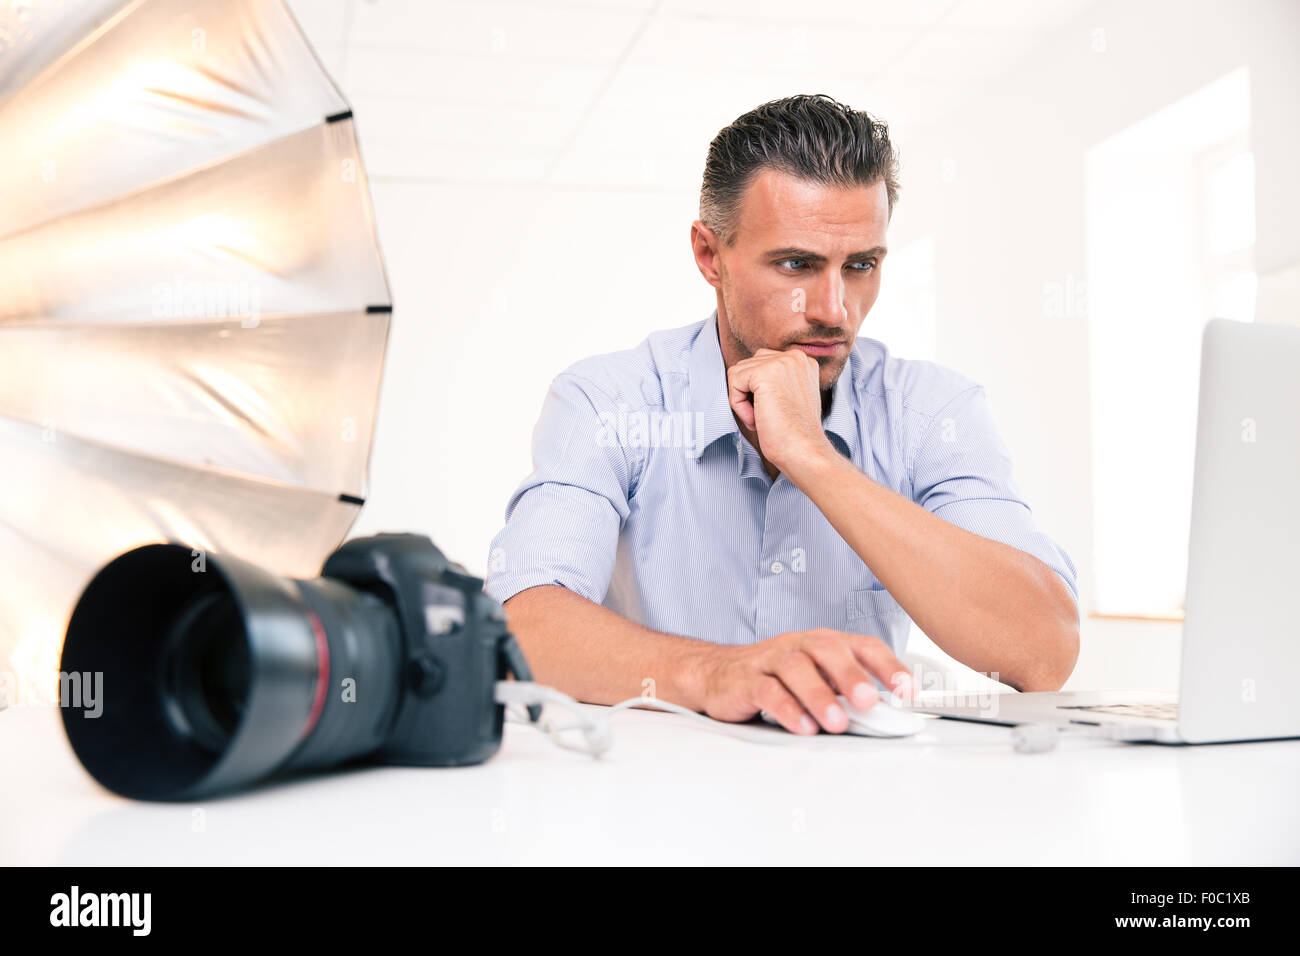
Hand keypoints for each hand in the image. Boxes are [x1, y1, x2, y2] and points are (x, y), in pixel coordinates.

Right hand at [696, 629, 913, 733]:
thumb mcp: (818, 680)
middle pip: (828, 649)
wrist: (718, 673)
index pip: (863, 645)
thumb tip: (887, 716)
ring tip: (836, 722)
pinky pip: (767, 690)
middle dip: (852, 675)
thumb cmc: (777, 677)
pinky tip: (802, 726)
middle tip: (869, 701)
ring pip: (796, 668)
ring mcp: (770, 660)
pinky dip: (787, 709)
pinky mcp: (745, 680)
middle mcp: (799, 645)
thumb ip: (848, 694)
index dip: (888, 666)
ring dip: (819, 695)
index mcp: (824, 643)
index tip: (908, 691)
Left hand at [726, 348, 832, 474]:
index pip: (764, 362)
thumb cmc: (796, 433)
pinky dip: (739, 405)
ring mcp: (780, 362)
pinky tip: (757, 418)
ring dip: (744, 400)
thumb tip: (750, 379)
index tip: (773, 411)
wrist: (803, 449)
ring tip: (762, 418)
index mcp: (803, 361)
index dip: (759, 391)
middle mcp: (795, 357)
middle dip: (750, 394)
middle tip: (765, 416)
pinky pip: (734, 382)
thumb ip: (777, 381)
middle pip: (749, 365)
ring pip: (739, 373)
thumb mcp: (791, 396)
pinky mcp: (763, 373)